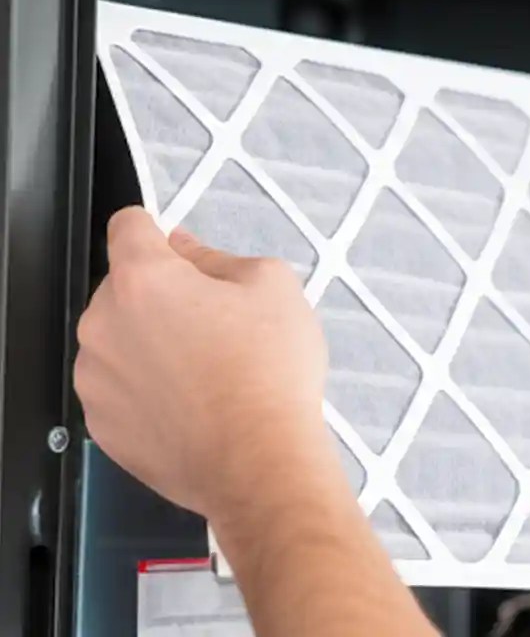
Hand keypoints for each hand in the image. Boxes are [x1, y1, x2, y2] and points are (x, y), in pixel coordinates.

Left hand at [75, 207, 333, 523]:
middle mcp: (103, 324)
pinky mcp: (102, 425)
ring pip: (119, 341)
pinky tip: (191, 405)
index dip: (156, 231)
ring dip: (150, 344)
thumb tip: (188, 253)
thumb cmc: (270, 373)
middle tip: (215, 324)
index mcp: (142, 279)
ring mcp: (96, 379)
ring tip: (206, 372)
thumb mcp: (273, 286)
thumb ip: (220, 257)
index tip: (175, 249)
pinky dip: (147, 391)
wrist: (260, 462)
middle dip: (161, 296)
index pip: (128, 226)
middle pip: (124, 289)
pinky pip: (120, 390)